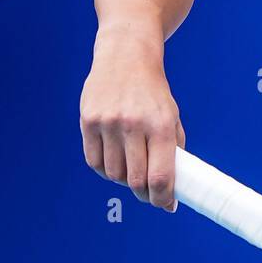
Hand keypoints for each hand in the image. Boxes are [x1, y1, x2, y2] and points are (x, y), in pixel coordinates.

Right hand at [79, 29, 184, 210]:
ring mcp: (108, 123)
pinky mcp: (88, 121)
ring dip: (123, 179)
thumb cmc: (153, 94)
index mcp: (161, 125)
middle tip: (148, 193)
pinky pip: (94, 161)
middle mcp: (134, 125)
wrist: (126, 57)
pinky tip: (114, 159)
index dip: (162, 199)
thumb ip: (172, 152)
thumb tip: (169, 193)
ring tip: (131, 168)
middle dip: (144, 194)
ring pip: (113, 174)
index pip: (160, 177)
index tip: (165, 205)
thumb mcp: (171, 117)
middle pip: (136, 180)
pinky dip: (104, 168)